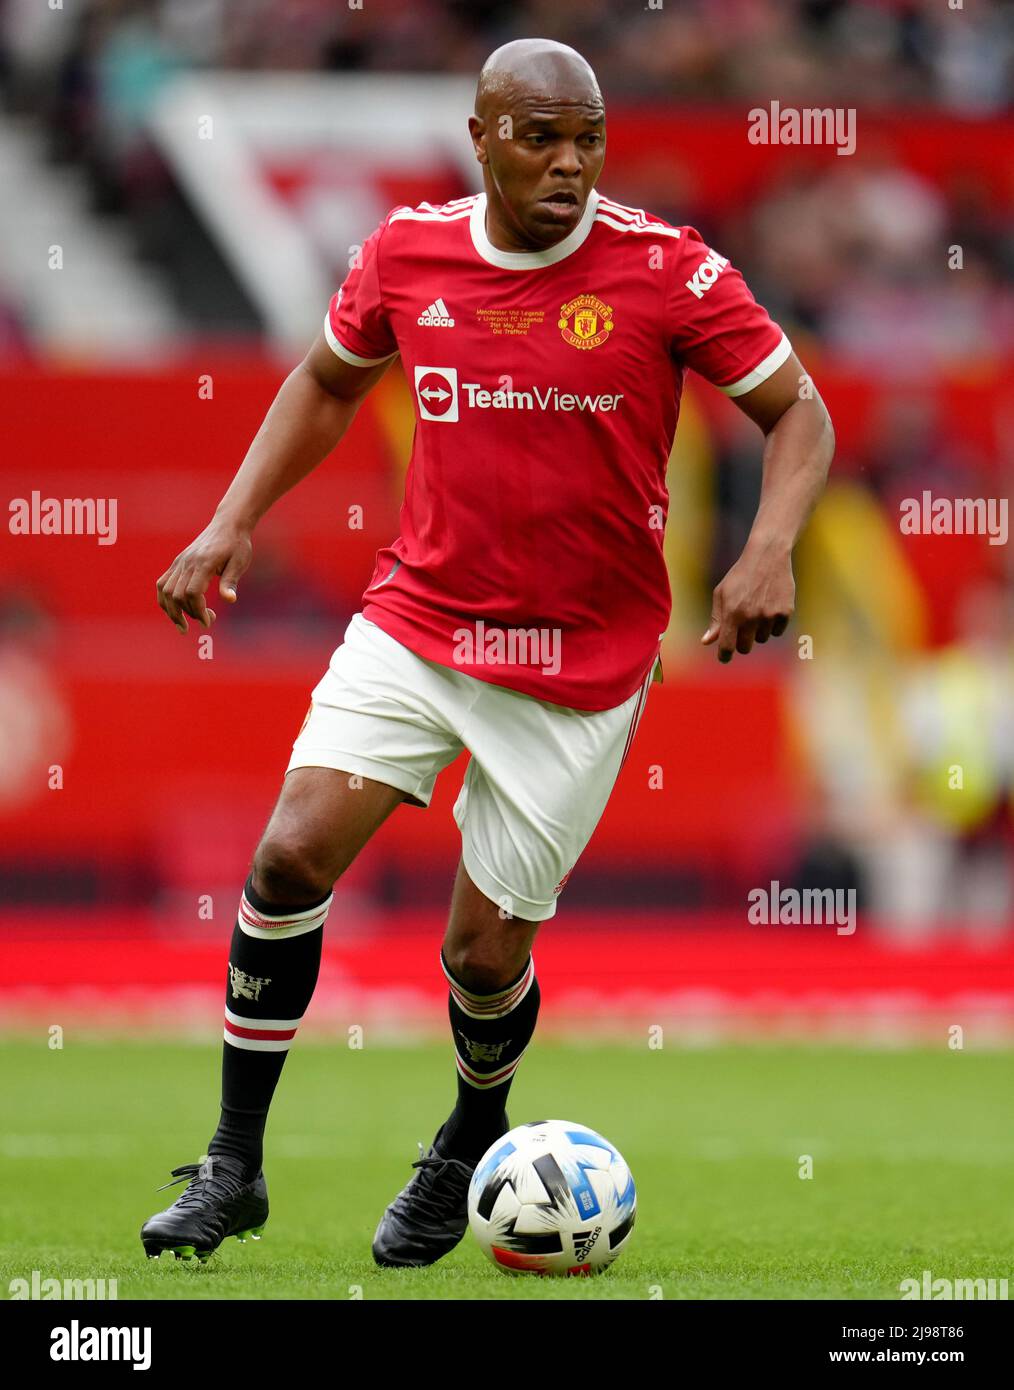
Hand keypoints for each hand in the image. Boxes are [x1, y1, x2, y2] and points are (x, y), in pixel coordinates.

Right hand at [155, 519, 252, 633]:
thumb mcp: (240, 562)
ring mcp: (180, 562)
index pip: (192, 592)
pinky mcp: (177, 562)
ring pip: (165, 591)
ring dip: (172, 611)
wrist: (227, 524)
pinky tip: (175, 611)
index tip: (209, 621)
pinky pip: (163, 583)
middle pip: (177, 595)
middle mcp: (187, 562)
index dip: (198, 611)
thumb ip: (231, 581)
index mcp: (203, 563)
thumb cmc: (237, 544)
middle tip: (207, 621)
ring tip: (183, 625)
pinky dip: (165, 599)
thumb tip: (230, 600)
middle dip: (188, 614)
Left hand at [701, 540, 793, 662]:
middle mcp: (751, 617)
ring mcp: (770, 615)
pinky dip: (772, 625)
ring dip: (758, 631)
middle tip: (741, 630)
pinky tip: (769, 608)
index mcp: (732, 613)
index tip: (724, 657)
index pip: (727, 646)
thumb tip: (706, 642)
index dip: (724, 656)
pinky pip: (777, 632)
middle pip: (745, 647)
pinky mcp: (785, 612)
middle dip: (741, 642)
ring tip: (757, 610)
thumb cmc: (740, 575)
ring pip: (762, 639)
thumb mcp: (722, 594)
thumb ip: (715, 620)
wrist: (768, 556)